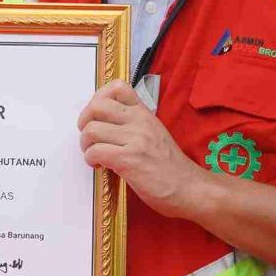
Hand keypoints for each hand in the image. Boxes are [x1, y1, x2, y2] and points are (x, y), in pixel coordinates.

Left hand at [78, 78, 214, 219]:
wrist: (190, 188)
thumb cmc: (170, 167)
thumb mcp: (154, 134)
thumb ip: (134, 125)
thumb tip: (105, 123)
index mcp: (144, 113)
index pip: (118, 87)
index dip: (98, 98)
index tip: (97, 116)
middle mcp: (139, 122)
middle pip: (96, 106)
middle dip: (84, 122)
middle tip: (90, 137)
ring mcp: (135, 140)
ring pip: (91, 130)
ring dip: (86, 144)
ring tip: (94, 154)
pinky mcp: (129, 160)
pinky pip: (95, 151)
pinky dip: (91, 159)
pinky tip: (100, 166)